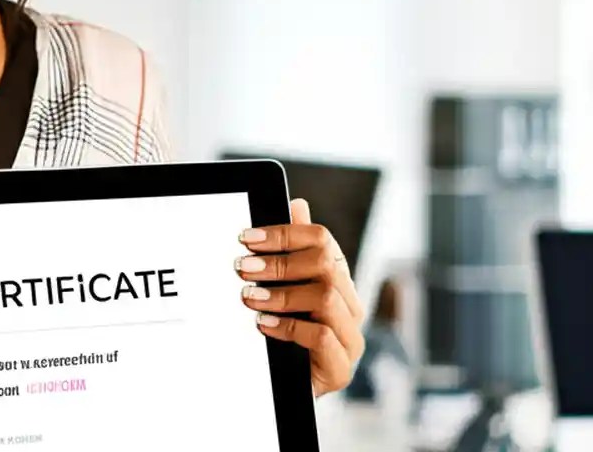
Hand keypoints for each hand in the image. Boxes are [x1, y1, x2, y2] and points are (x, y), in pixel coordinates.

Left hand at [235, 198, 365, 395]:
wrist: (281, 390)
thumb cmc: (282, 336)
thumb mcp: (281, 290)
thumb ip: (290, 251)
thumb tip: (297, 203)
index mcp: (337, 280)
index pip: (322, 241)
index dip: (284, 234)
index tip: (246, 238)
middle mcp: (350, 305)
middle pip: (326, 265)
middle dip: (279, 263)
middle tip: (242, 267)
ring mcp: (350, 338)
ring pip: (326, 298)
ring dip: (281, 294)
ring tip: (249, 297)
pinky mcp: (342, 369)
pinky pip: (322, 337)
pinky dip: (288, 327)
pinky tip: (263, 324)